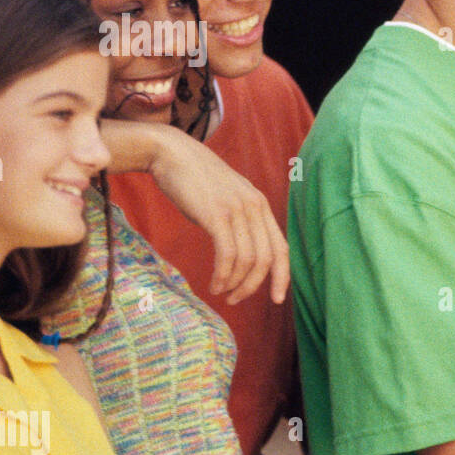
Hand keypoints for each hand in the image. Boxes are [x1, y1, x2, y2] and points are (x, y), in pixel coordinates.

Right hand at [147, 127, 289, 305]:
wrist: (172, 154)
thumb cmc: (196, 181)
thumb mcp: (227, 198)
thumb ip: (240, 221)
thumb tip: (243, 253)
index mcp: (261, 206)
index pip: (282, 248)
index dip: (283, 276)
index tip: (277, 298)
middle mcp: (255, 207)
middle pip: (267, 259)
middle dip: (253, 286)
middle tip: (236, 300)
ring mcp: (237, 210)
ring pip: (248, 260)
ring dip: (235, 283)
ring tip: (221, 292)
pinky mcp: (216, 214)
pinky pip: (228, 254)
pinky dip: (223, 275)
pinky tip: (214, 284)